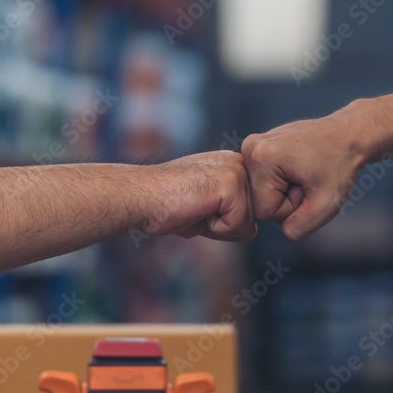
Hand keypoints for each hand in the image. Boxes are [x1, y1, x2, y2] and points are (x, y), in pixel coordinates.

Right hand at [139, 151, 256, 241]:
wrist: (140, 196)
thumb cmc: (165, 205)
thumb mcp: (204, 210)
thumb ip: (230, 217)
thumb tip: (253, 229)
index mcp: (232, 165)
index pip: (248, 210)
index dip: (221, 220)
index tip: (194, 205)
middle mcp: (238, 163)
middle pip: (251, 218)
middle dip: (221, 225)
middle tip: (191, 208)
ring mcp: (236, 171)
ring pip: (246, 224)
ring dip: (217, 227)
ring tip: (192, 207)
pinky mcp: (231, 184)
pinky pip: (237, 225)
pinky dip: (214, 228)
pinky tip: (194, 209)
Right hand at [242, 112, 368, 240]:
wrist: (347, 136)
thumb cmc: (339, 167)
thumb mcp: (325, 207)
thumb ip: (297, 229)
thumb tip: (279, 228)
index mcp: (261, 158)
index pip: (264, 211)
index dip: (290, 207)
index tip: (308, 186)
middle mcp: (250, 148)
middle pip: (259, 201)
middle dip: (286, 199)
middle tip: (308, 180)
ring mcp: (252, 145)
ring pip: (260, 192)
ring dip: (283, 190)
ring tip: (303, 173)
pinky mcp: (257, 147)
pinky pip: (263, 181)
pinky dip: (281, 180)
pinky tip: (298, 167)